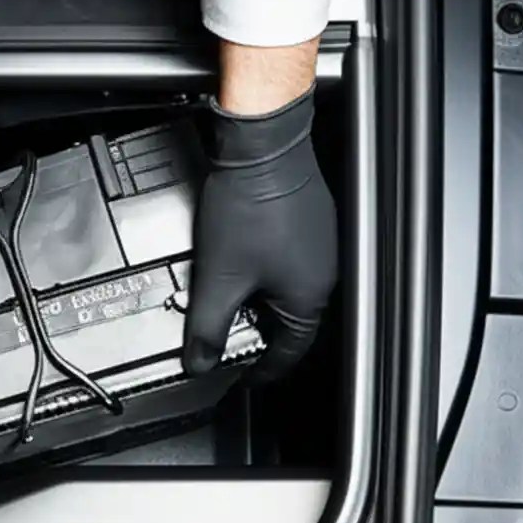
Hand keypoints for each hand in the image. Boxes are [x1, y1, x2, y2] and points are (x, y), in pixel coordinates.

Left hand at [183, 88, 336, 383]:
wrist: (263, 145)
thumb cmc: (251, 204)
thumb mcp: (219, 278)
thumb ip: (207, 327)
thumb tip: (200, 362)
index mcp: (309, 296)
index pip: (288, 352)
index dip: (261, 369)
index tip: (243, 376)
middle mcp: (323, 274)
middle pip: (286, 321)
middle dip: (252, 330)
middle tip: (222, 334)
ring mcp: (318, 245)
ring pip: (284, 289)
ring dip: (254, 297)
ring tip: (222, 293)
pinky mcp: (308, 221)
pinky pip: (285, 261)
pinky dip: (259, 269)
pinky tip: (235, 258)